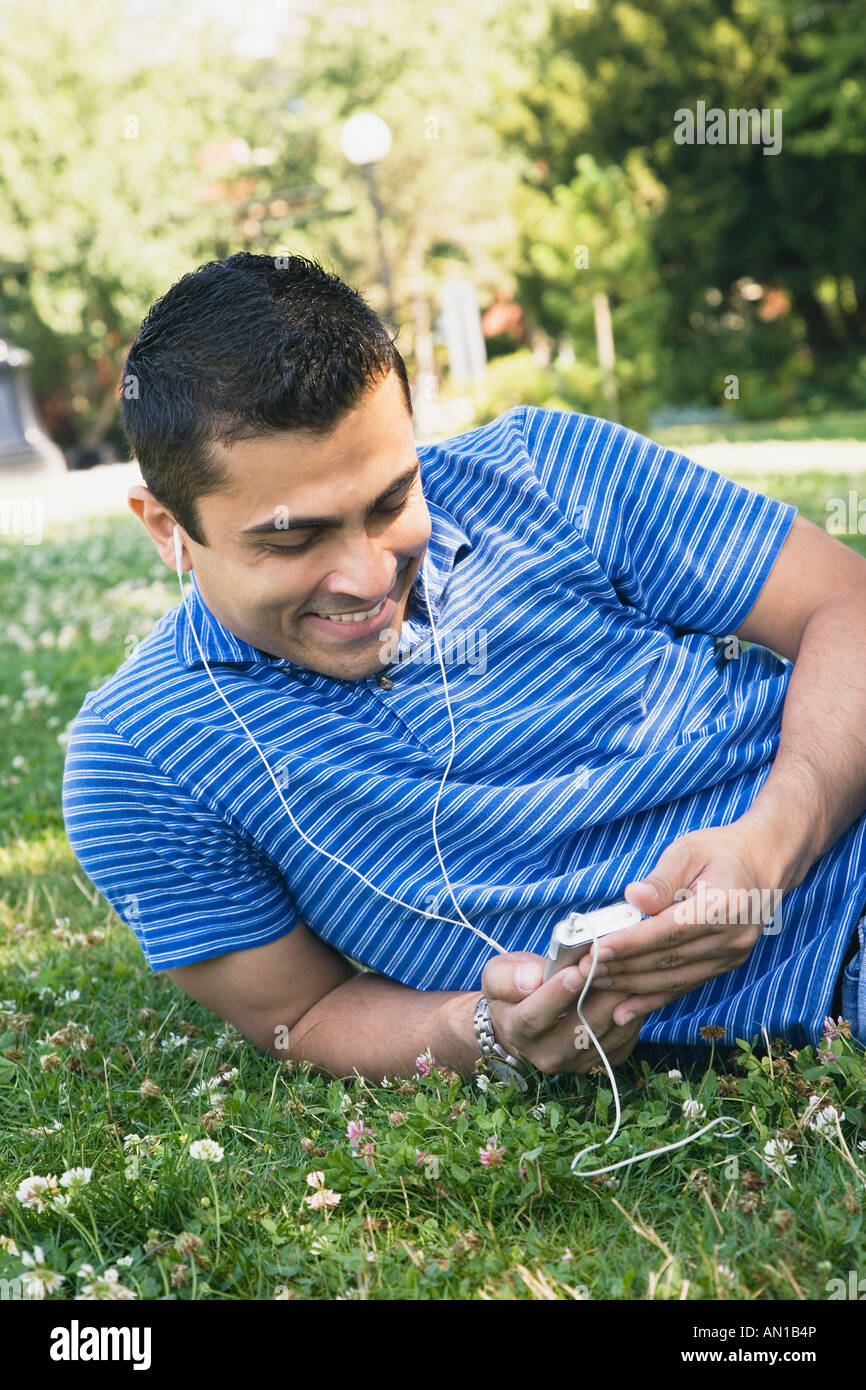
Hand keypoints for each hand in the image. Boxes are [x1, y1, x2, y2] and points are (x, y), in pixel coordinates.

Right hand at [480, 950, 642, 1074]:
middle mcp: (547, 1054)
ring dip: (621, 1002)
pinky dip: (631, 1014)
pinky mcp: (601, 1062)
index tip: (577, 970)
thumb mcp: (498, 975)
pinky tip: (632, 989)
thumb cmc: (513, 990)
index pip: (536, 1016)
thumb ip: (509, 977)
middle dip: (600, 994)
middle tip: (615, 964)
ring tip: (628, 971)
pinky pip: (623, 1039)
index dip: (558, 994)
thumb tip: (532, 980)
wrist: (525, 1020)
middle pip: (580, 1028)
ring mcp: (576, 1062)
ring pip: (606, 1033)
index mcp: (517, 1031)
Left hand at [575, 821, 781, 1022]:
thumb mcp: (688, 850)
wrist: (761, 864)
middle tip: (583, 971)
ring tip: (595, 984)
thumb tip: (633, 898)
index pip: (672, 929)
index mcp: (726, 904)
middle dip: (624, 968)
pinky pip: (683, 986)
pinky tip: (623, 1010)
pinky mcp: (724, 967)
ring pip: (675, 979)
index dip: (633, 942)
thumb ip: (661, 879)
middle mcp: (733, 937)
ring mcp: (731, 956)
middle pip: (671, 959)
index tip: (598, 949)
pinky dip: (652, 1000)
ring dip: (632, 987)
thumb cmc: (719, 851)